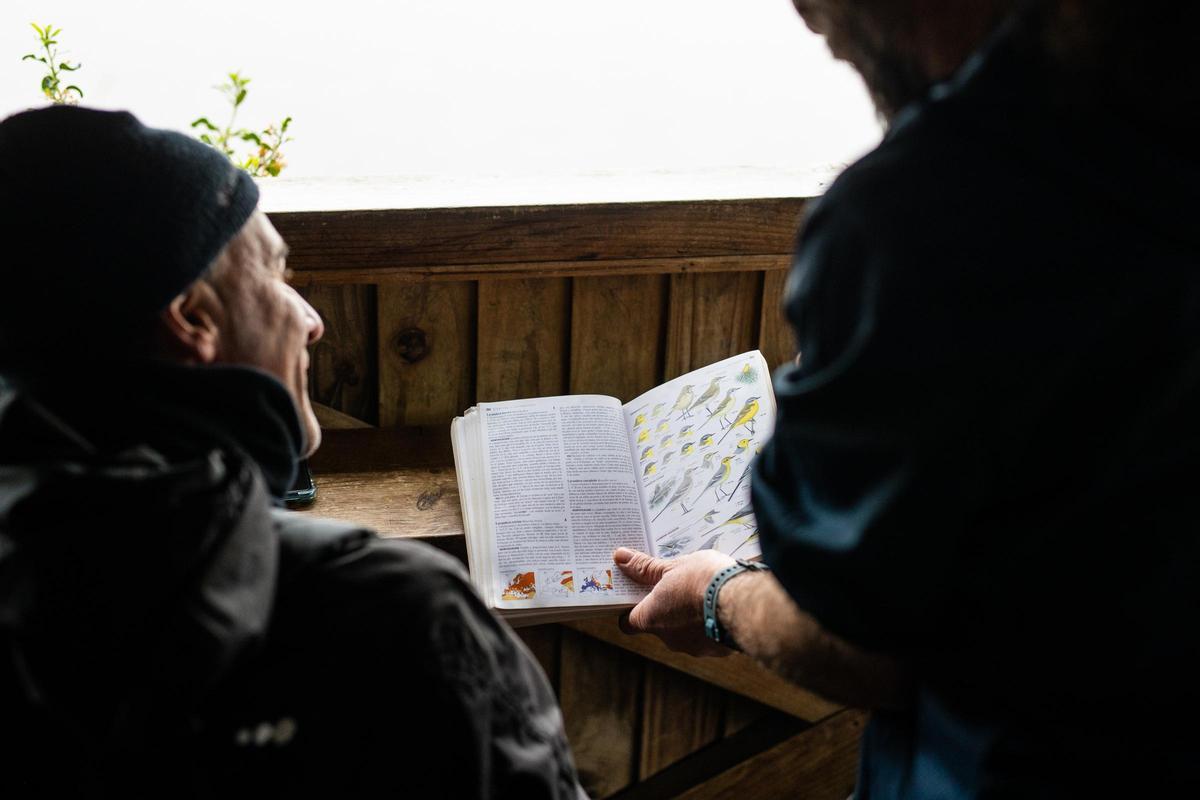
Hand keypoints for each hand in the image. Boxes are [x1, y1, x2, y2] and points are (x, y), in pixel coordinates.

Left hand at [613, 547, 736, 656]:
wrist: (742, 601)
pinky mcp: (717, 650)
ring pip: (685, 632)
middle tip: (675, 585)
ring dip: (690, 616)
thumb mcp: (673, 567)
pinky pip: (708, 636)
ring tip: (702, 592)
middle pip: (659, 625)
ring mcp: (694, 647)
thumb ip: (645, 567)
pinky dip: (710, 623)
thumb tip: (620, 558)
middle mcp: (669, 639)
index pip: (629, 623)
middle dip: (666, 607)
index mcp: (651, 618)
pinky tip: (719, 605)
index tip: (637, 595)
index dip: (630, 609)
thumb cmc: (703, 581)